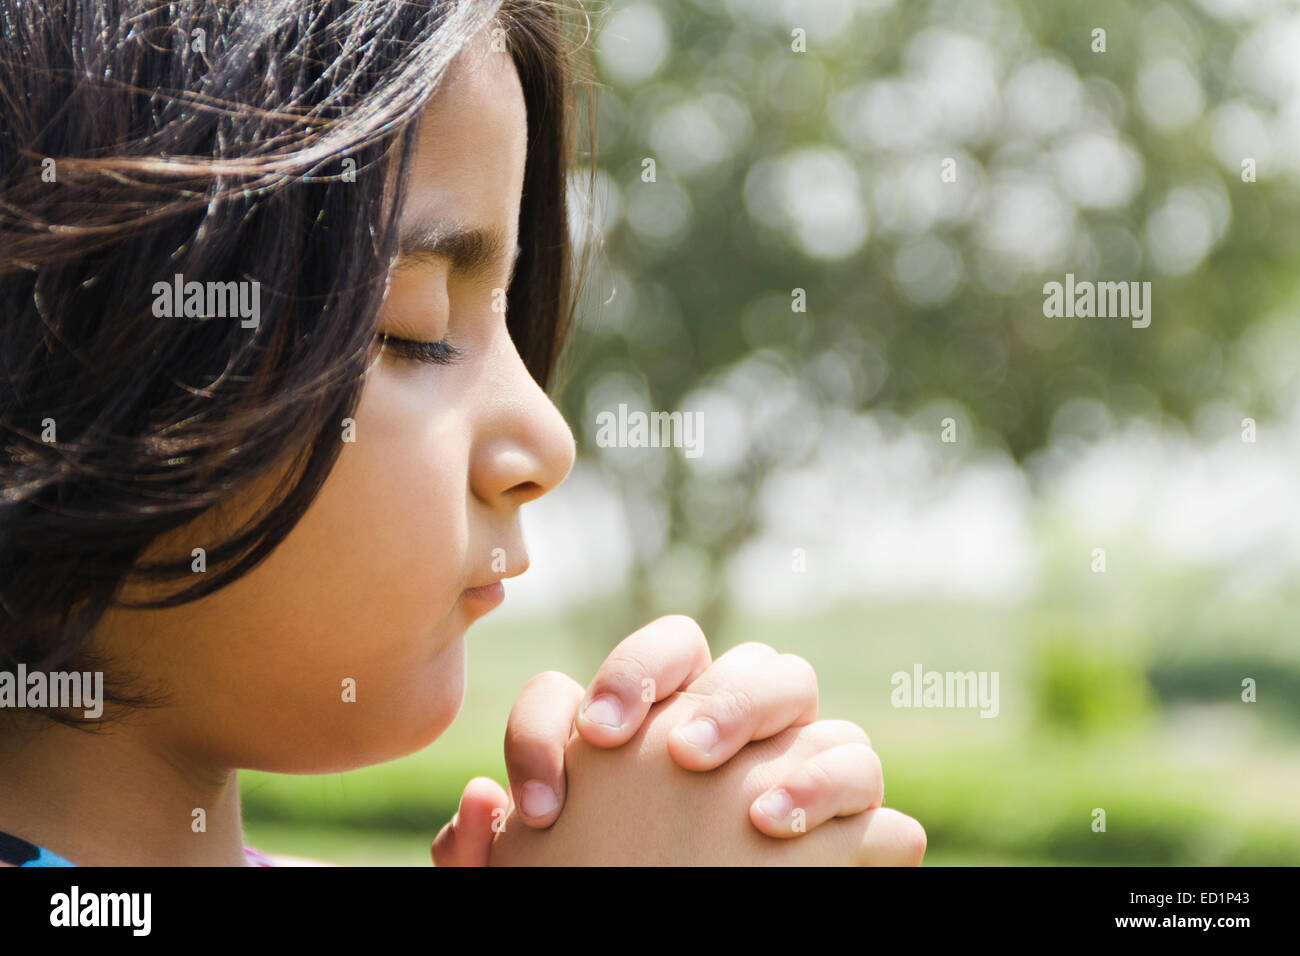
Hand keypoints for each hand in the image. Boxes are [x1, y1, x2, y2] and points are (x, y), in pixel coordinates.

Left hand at [433, 615, 920, 864]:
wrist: (657, 948)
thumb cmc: (600, 899)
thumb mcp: (530, 889)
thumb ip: (488, 856)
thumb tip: (477, 802)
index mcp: (627, 730)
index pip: (586, 683)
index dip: (555, 724)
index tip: (541, 800)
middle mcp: (703, 721)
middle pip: (698, 644)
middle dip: (671, 681)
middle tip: (661, 752)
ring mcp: (774, 751)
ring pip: (784, 674)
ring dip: (750, 708)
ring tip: (722, 782)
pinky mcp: (839, 806)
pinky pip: (851, 760)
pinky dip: (824, 781)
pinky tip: (772, 823)